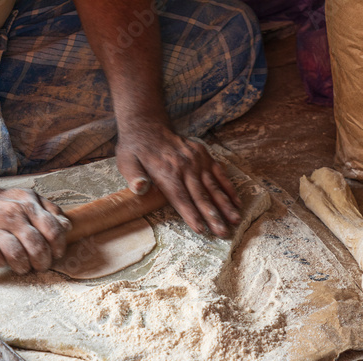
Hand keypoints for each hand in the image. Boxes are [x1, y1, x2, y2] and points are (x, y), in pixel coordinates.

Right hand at [0, 185, 69, 273]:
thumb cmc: (3, 205)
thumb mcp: (30, 200)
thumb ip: (50, 211)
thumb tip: (66, 226)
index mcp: (29, 203)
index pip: (54, 231)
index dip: (58, 247)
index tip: (55, 254)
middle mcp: (12, 213)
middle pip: (37, 247)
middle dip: (42, 262)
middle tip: (39, 265)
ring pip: (16, 253)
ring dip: (23, 266)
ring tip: (23, 267)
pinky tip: (1, 261)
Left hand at [116, 122, 241, 237]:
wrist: (148, 125)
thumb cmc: (135, 149)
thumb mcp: (126, 161)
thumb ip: (133, 176)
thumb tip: (140, 188)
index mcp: (166, 172)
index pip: (181, 198)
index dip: (191, 214)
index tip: (201, 229)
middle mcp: (184, 167)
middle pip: (200, 196)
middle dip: (213, 216)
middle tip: (223, 232)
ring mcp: (197, 160)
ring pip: (213, 186)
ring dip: (225, 205)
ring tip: (236, 220)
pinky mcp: (204, 155)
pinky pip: (219, 173)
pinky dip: (228, 188)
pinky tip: (236, 202)